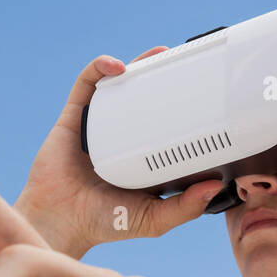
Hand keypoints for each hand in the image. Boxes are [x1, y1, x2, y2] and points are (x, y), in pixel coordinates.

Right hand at [14, 46, 226, 254]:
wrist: (62, 222)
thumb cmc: (106, 222)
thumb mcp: (153, 219)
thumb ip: (184, 208)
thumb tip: (214, 187)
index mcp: (143, 153)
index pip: (169, 122)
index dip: (186, 104)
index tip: (208, 93)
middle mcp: (123, 134)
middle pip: (147, 95)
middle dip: (165, 75)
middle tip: (188, 62)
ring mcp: (99, 122)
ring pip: (121, 83)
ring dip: (139, 62)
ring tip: (160, 54)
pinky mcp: (75, 115)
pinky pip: (88, 82)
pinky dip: (101, 67)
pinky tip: (117, 66)